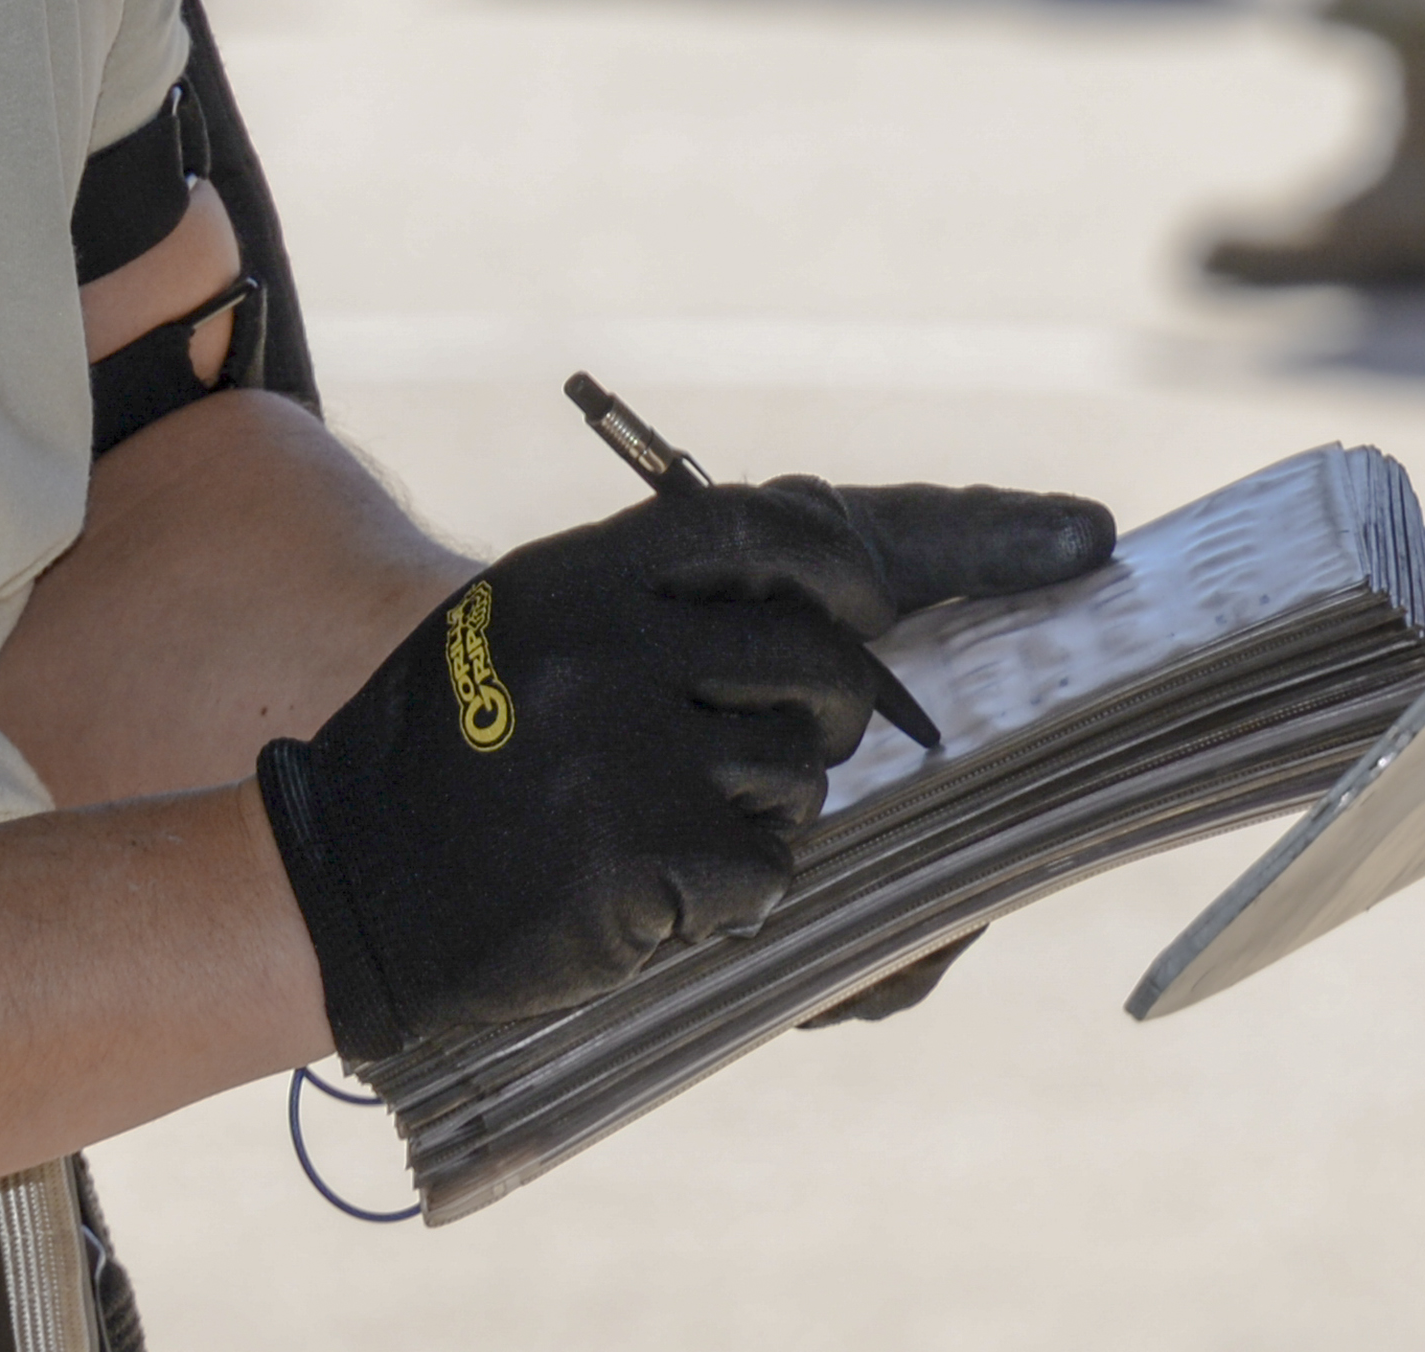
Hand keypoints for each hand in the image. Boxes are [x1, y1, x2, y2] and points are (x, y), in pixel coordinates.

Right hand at [255, 479, 1110, 1057]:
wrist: (338, 872)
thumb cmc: (476, 750)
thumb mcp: (560, 625)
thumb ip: (704, 608)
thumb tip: (916, 621)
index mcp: (604, 563)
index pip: (807, 524)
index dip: (962, 532)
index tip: (1087, 544)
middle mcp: (615, 635)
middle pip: (835, 665)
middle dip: (840, 717)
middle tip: (763, 755)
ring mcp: (622, 749)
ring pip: (807, 779)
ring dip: (766, 819)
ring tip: (653, 826)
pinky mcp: (633, 861)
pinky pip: (770, 879)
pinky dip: (732, 899)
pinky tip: (642, 894)